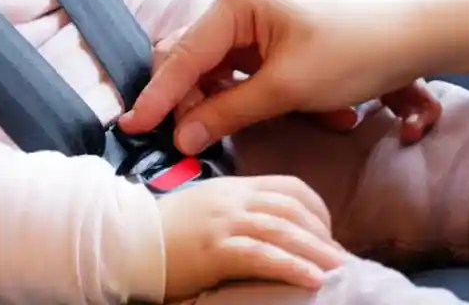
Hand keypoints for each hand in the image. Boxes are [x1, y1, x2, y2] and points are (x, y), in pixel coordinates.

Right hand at [121, 0, 442, 154]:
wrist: (415, 36)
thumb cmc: (357, 50)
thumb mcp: (288, 89)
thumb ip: (228, 113)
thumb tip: (184, 136)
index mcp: (236, 2)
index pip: (184, 57)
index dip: (158, 97)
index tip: (133, 127)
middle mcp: (239, 4)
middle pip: (195, 63)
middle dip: (196, 105)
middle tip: (191, 143)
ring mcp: (255, 20)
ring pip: (220, 73)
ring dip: (238, 106)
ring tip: (270, 124)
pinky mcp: (273, 39)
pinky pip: (246, 75)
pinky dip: (261, 100)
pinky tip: (304, 113)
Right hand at [158, 175, 347, 299]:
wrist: (127, 239)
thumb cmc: (167, 228)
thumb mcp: (208, 205)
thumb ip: (238, 207)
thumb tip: (274, 226)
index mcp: (234, 187)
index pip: (289, 187)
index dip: (317, 210)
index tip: (328, 233)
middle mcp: (233, 200)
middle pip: (291, 209)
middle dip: (322, 234)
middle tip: (341, 259)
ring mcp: (223, 223)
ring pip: (281, 230)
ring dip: (315, 251)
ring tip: (340, 270)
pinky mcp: (215, 250)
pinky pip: (260, 255)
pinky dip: (290, 266)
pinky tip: (311, 281)